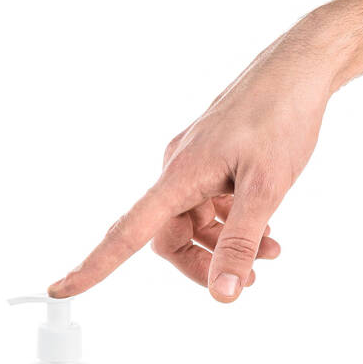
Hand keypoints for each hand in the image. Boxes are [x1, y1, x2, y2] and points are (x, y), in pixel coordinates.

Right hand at [48, 18, 339, 301]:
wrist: (299, 69)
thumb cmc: (282, 116)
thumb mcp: (267, 188)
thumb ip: (241, 243)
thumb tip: (222, 294)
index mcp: (180, 175)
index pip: (127, 233)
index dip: (94, 265)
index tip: (63, 289)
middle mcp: (178, 169)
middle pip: (168, 236)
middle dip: (203, 261)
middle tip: (247, 278)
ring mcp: (194, 162)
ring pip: (193, 221)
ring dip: (224, 243)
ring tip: (269, 250)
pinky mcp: (211, 157)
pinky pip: (208, 202)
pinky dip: (231, 221)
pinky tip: (264, 224)